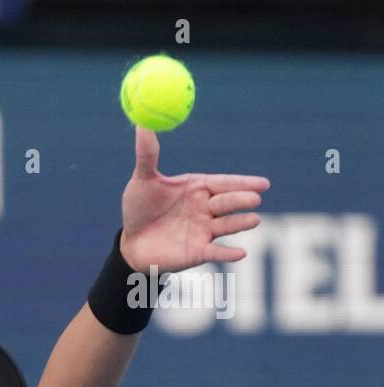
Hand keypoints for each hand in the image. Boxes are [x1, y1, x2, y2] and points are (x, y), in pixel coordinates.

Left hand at [120, 126, 269, 273]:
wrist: (131, 242)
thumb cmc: (140, 209)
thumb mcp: (142, 180)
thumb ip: (147, 155)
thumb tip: (142, 124)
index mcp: (198, 188)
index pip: (225, 183)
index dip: (244, 182)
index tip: (263, 183)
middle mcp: (206, 209)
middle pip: (228, 203)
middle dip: (241, 200)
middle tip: (254, 197)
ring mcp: (204, 231)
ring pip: (227, 226)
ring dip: (240, 223)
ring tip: (254, 219)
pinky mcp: (197, 252)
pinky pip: (215, 253)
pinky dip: (228, 254)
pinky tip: (240, 253)